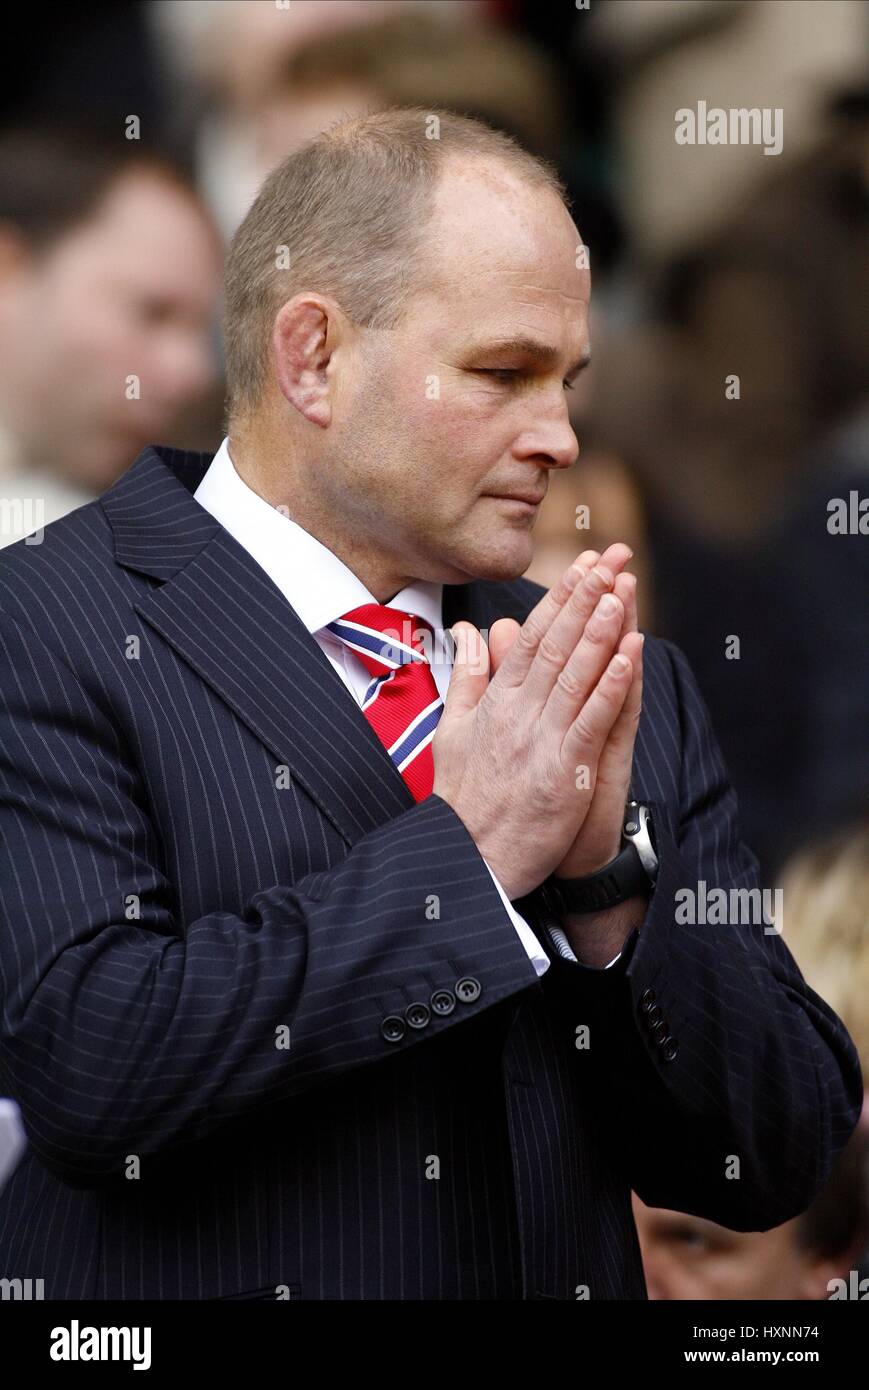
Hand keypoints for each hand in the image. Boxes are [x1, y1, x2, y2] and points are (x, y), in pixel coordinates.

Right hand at [432, 543, 634, 899]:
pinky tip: (627, 657)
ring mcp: (542, 740)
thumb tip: (470, 631)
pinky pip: (590, 722)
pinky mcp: (564, 772)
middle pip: (556, 644)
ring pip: (575, 675)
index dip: (560, 597)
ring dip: (599, 631)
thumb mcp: (452, 730)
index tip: (584, 564)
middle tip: (612, 557)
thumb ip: (467, 677)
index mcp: (496, 701)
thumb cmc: (464, 799)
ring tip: (620, 591)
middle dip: (586, 597)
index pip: (531, 637)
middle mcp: (518, 712)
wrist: (467, 858)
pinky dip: (610, 688)